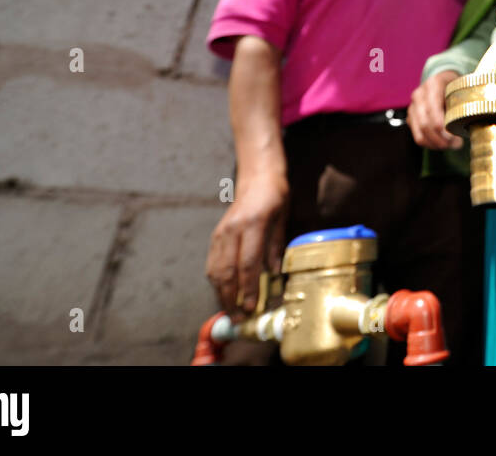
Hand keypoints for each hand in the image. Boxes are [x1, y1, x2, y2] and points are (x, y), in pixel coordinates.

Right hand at [205, 169, 288, 316]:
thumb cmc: (275, 197)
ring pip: (215, 270)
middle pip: (227, 271)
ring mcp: (221, 232)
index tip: (252, 308)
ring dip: (221, 294)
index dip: (249, 288)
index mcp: (253, 224)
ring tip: (231, 312)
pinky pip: (213, 263)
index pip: (248, 263)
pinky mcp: (216, 235)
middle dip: (231, 298)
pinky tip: (224, 293)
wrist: (257, 177)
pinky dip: (217, 282)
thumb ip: (277, 247)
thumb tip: (275, 276)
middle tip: (239, 318)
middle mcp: (232, 229)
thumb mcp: (283, 219)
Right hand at [407, 70, 462, 149]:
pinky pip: (418, 137)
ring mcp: (413, 107)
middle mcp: (419, 95)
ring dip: (436, 144)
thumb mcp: (461, 89)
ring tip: (451, 146)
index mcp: (432, 85)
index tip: (454, 138)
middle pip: (425, 124)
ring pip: (420, 133)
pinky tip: (443, 144)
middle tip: (456, 144)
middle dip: (441, 139)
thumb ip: (462, 103)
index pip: (433, 110)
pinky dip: (431, 144)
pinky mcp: (411, 118)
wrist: (442, 80)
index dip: (442, 127)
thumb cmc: (455, 86)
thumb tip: (469, 122)